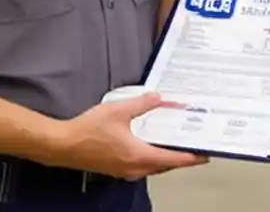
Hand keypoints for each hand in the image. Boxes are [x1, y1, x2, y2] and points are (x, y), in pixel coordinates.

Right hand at [53, 93, 208, 180]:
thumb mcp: (119, 110)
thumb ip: (142, 103)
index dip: (192, 157)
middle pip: (166, 165)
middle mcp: (135, 168)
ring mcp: (126, 171)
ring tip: (176, 145)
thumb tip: (158, 97)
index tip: (206, 154)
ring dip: (167, 158)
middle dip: (181, 157)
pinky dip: (152, 158)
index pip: (174, 159)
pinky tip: (151, 146)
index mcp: (139, 156)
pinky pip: (142, 167)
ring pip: (154, 168)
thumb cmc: (88, 130)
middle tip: (194, 147)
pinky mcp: (117, 169)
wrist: (63, 145)